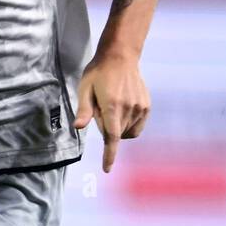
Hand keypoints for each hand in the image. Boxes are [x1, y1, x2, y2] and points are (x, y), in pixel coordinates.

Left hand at [74, 50, 149, 172]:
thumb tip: (78, 127)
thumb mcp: (85, 88)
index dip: (109, 155)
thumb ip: (84, 109)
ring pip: (127, 132)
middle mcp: (128, 108)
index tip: (107, 169)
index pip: (112, 137)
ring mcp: (140, 107)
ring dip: (118, 127)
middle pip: (116, 134)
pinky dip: (129, 124)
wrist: (120, 56)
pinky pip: (137, 126)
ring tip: (113, 106)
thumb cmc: (98, 72)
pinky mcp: (147, 106)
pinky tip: (123, 109)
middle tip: (101, 109)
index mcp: (112, 105)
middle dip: (106, 128)